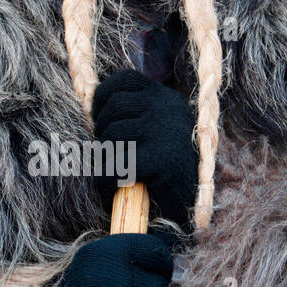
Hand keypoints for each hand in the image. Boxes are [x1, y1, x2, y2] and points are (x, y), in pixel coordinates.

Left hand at [92, 70, 197, 230]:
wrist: (193, 207)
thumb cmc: (168, 171)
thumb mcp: (156, 131)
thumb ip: (134, 114)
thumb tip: (93, 105)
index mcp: (168, 98)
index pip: (126, 80)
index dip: (102, 96)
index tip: (97, 117)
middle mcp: (169, 108)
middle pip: (113, 107)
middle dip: (101, 132)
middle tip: (107, 154)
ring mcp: (166, 132)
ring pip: (110, 136)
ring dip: (103, 158)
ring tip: (113, 173)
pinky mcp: (161, 159)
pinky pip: (114, 165)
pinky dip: (104, 180)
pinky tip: (111, 189)